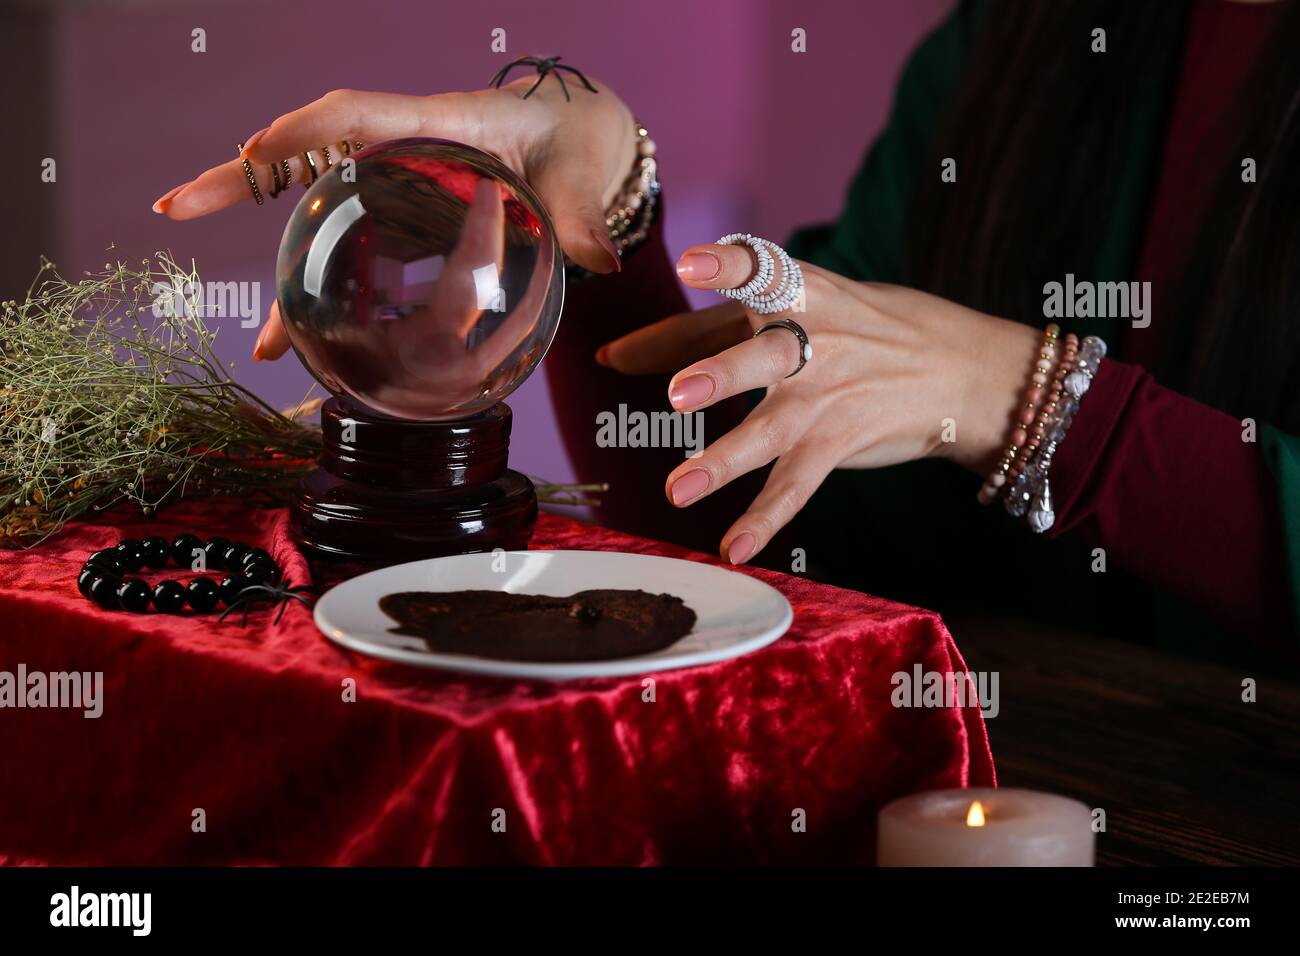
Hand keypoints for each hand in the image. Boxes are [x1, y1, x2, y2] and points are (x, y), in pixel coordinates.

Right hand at [152, 75, 637, 358]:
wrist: (583, 137)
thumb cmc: (578, 141)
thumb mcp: (582, 175)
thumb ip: (584, 217)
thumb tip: (599, 259)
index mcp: (443, 121)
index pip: (360, 112)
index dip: (306, 127)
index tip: (257, 148)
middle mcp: (407, 147)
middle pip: (312, 158)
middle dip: (244, 180)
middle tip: (175, 208)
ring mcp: (402, 183)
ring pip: (329, 218)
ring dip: (290, 273)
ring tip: (267, 345)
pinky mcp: (409, 215)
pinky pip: (357, 248)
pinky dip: (332, 292)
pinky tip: (319, 345)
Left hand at [598, 243, 1041, 564]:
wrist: (962, 370)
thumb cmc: (858, 330)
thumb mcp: (796, 311)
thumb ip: (706, 330)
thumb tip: (617, 356)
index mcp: (801, 294)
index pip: (760, 273)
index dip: (729, 266)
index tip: (694, 264)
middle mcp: (813, 343)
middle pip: (763, 357)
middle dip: (722, 373)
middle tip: (677, 394)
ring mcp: (827, 397)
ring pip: (772, 430)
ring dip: (725, 461)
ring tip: (677, 490)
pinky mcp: (839, 442)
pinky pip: (797, 485)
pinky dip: (765, 519)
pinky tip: (734, 548)